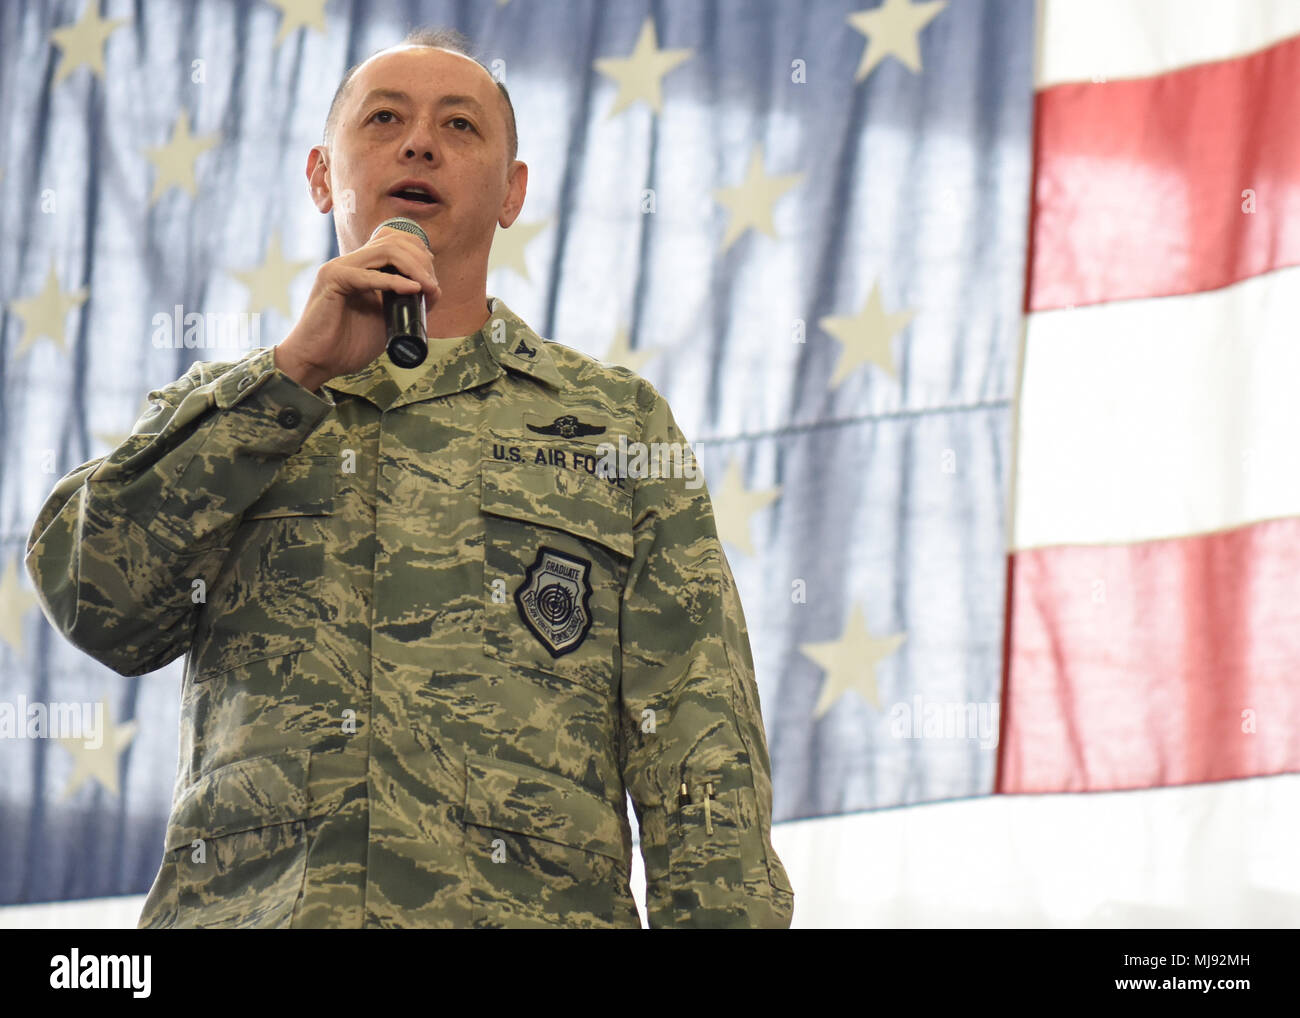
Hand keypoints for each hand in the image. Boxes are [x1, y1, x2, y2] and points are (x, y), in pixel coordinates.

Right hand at [274, 225, 441, 391]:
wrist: (316, 363)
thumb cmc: (347, 346)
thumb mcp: (386, 320)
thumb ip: (404, 303)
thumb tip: (434, 290)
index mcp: (362, 268)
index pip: (396, 242)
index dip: (420, 257)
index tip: (434, 284)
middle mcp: (350, 262)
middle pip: (394, 241)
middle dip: (421, 261)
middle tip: (433, 287)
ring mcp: (340, 268)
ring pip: (385, 250)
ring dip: (414, 267)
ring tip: (428, 288)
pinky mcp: (332, 280)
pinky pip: (369, 275)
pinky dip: (394, 281)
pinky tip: (412, 290)